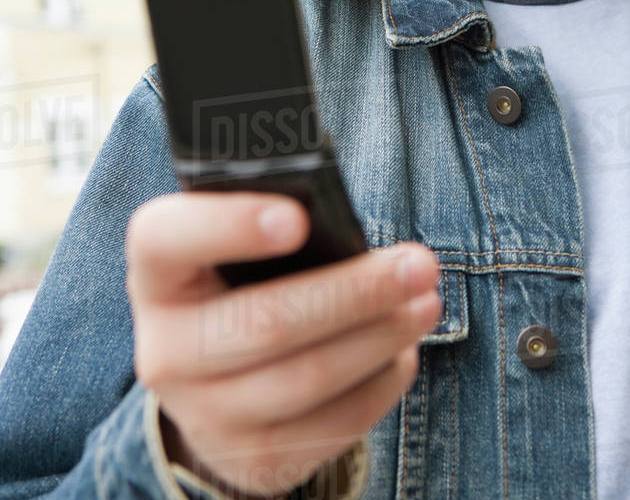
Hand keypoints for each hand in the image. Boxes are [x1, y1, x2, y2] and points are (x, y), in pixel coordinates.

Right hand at [125, 192, 440, 496]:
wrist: (212, 380)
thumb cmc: (239, 281)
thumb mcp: (234, 246)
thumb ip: (274, 223)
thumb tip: (346, 224)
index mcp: (156, 274)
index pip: (167, 239)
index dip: (230, 225)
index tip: (298, 218)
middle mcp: (165, 349)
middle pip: (264, 321)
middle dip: (354, 291)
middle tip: (418, 263)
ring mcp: (205, 414)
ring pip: (306, 377)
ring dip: (380, 336)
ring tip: (426, 301)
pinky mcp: (252, 458)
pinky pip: (330, 426)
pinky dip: (379, 383)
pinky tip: (404, 350)